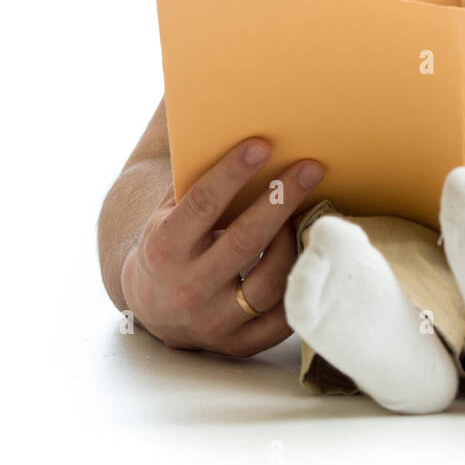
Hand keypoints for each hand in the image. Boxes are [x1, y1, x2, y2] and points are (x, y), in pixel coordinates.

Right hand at [120, 140, 325, 357]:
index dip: (232, 173)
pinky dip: (302, 283)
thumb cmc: (172, 240)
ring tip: (306, 213)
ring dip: (294, 242)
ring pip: (271, 282)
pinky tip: (312, 252)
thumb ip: (196, 179)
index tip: (262, 144)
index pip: (202, 206)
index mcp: (164, 249)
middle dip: (280, 201)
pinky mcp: (239, 344)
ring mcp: (214, 321)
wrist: (152, 304)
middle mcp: (187, 288)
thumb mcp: (169, 211)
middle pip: (245, 242)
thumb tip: (230, 121)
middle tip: (310, 168)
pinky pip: (283, 316)